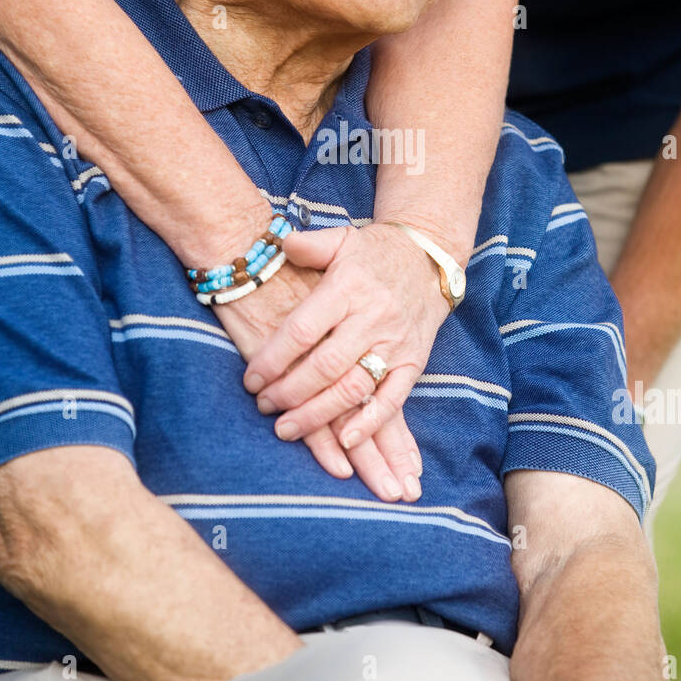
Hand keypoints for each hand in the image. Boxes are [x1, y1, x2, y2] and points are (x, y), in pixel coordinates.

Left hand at [240, 222, 449, 484]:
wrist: (429, 259)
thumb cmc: (374, 252)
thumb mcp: (341, 239)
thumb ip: (307, 246)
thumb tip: (278, 244)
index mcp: (348, 287)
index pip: (303, 330)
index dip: (274, 359)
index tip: (251, 379)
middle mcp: (373, 317)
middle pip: (325, 366)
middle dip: (289, 392)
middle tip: (263, 406)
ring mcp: (395, 342)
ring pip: (354, 388)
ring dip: (318, 414)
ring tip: (287, 428)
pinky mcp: (414, 362)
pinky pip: (393, 399)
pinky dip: (370, 423)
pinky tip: (344, 441)